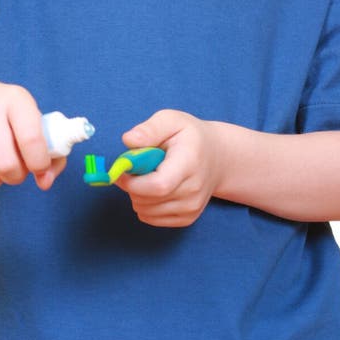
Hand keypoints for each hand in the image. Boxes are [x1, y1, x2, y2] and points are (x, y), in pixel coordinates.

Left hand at [116, 109, 220, 227]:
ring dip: (136, 195)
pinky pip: (151, 218)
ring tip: (148, 175)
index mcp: (189, 163)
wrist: (218, 157)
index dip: (133, 182)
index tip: (122, 170)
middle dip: (131, 185)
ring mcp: (192, 207)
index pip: (158, 185)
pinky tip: (154, 188)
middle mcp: (193, 190)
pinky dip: (144, 205)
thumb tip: (128, 140)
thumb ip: (150, 129)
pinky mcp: (187, 218)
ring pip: (145, 211)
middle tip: (136, 167)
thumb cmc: (189, 136)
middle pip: (148, 200)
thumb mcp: (172, 120)